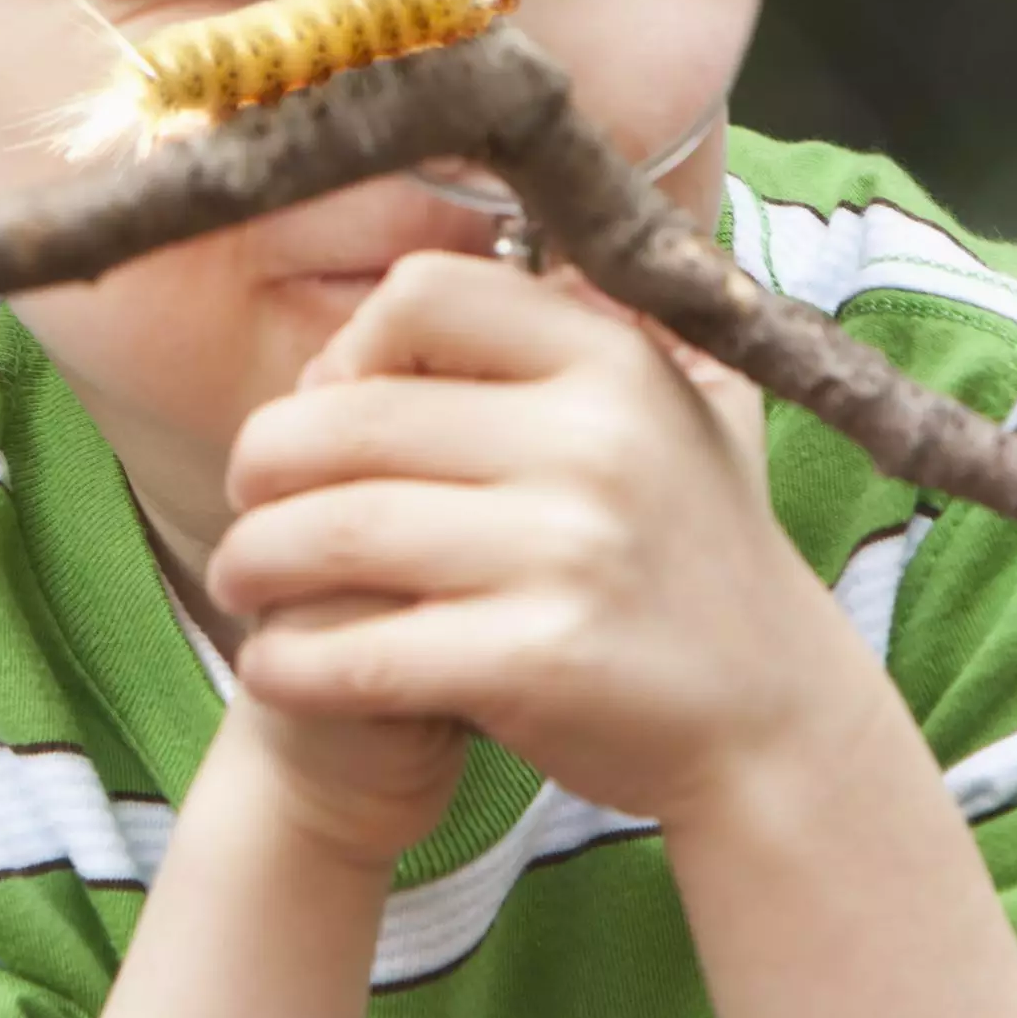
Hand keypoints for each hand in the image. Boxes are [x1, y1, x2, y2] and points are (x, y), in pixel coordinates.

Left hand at [206, 253, 875, 826]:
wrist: (774, 723)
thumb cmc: (688, 559)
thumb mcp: (670, 414)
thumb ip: (562, 342)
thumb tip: (405, 295)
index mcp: (610, 359)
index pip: (421, 294)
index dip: (345, 347)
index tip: (329, 410)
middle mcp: (593, 440)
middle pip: (347, 421)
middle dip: (261, 468)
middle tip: (246, 505)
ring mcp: (567, 552)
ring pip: (333, 532)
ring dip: (254, 561)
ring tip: (243, 581)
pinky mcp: (538, 661)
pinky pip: (358, 650)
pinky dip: (289, 661)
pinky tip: (274, 664)